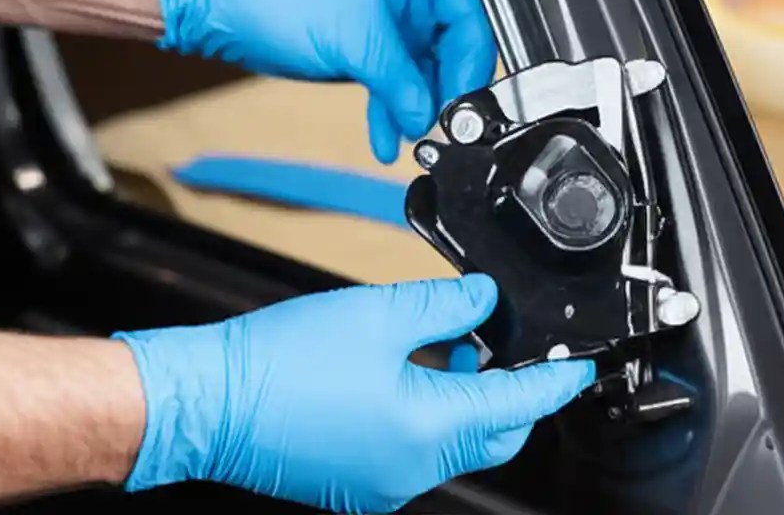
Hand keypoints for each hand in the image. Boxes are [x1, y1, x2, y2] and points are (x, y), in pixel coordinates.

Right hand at [111, 275, 593, 513]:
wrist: (203, 401)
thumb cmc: (277, 364)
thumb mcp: (378, 314)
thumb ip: (446, 306)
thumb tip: (486, 300)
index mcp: (427, 431)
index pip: (519, 405)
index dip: (556, 380)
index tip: (580, 367)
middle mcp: (411, 470)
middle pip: (494, 433)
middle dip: (513, 391)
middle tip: (512, 344)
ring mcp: (381, 483)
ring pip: (454, 443)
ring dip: (468, 399)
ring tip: (455, 346)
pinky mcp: (355, 482)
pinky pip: (415, 452)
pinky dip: (430, 416)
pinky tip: (411, 375)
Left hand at [156, 0, 497, 163]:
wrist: (224, 1)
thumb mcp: (360, 45)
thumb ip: (405, 85)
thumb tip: (431, 116)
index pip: (472, 22)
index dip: (468, 72)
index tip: (460, 111)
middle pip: (452, 47)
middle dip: (439, 93)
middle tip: (438, 129)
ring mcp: (395, 6)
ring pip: (423, 66)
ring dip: (413, 105)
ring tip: (408, 137)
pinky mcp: (374, 31)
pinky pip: (397, 72)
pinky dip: (392, 102)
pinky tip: (387, 136)